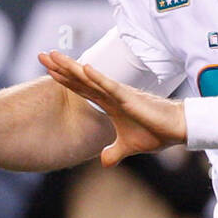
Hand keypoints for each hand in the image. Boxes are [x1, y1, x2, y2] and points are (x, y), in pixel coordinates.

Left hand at [38, 51, 185, 164]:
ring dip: (72, 67)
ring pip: (90, 78)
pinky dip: (97, 78)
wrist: (177, 130)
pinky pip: (110, 86)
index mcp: (109, 103)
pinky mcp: (130, 98)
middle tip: (40, 54)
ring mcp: (119, 94)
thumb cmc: (156, 133)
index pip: (81, 88)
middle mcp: (111, 95)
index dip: (63, 78)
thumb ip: (114, 152)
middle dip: (60, 67)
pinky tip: (85, 68)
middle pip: (80, 79)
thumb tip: (103, 162)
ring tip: (53, 56)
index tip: (46, 68)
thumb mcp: (129, 146)